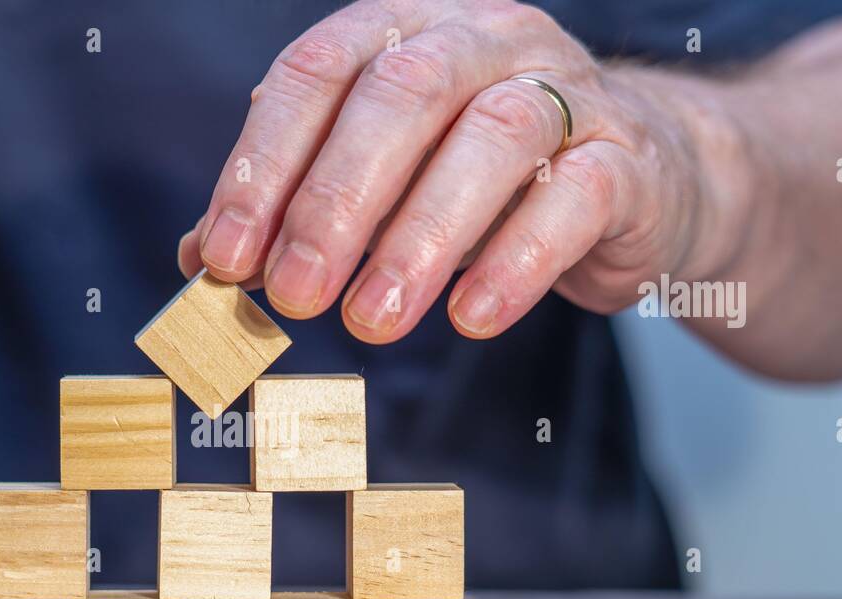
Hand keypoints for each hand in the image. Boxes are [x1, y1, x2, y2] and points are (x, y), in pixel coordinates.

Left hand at [177, 0, 742, 343]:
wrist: (639, 178)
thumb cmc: (484, 182)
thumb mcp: (383, 182)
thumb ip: (295, 208)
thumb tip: (202, 259)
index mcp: (406, 30)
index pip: (317, 73)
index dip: (262, 164)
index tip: (224, 257)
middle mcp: (485, 38)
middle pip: (402, 95)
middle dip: (334, 201)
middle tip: (294, 297)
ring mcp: (566, 89)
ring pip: (493, 137)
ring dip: (420, 237)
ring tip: (371, 324)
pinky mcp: (627, 158)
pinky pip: (576, 197)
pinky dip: (517, 260)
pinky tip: (470, 317)